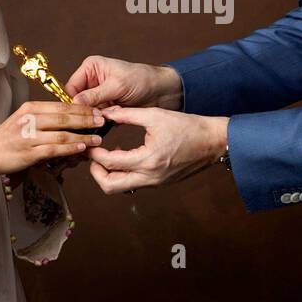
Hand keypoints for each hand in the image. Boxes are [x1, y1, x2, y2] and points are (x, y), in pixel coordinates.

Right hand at [0, 101, 103, 177]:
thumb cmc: (7, 138)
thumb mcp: (24, 120)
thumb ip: (45, 118)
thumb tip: (71, 118)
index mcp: (30, 108)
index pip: (61, 106)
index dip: (82, 108)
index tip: (97, 110)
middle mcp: (29, 119)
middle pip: (64, 117)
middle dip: (87, 119)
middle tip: (102, 121)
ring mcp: (28, 136)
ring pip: (62, 133)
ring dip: (83, 136)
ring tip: (97, 138)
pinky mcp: (28, 152)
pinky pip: (54, 149)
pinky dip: (70, 147)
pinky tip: (81, 147)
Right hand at [66, 55, 182, 110]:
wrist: (160, 91)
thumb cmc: (141, 79)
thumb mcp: (117, 85)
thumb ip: (95, 95)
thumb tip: (74, 103)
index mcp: (90, 68)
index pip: (71, 87)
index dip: (73, 102)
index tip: (79, 114)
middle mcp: (91, 81)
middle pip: (77, 101)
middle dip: (85, 111)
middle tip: (94, 118)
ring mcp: (98, 95)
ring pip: (86, 111)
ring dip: (95, 117)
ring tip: (107, 116)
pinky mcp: (105, 107)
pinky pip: (96, 118)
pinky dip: (102, 122)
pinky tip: (111, 120)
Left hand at [86, 105, 228, 193]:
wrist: (213, 142)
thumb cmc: (188, 127)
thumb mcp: (155, 115)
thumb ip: (127, 115)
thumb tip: (105, 113)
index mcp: (148, 159)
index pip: (110, 163)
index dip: (94, 153)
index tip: (89, 144)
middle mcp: (150, 177)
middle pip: (110, 186)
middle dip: (96, 173)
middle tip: (93, 157)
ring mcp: (155, 183)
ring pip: (121, 188)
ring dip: (109, 175)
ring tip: (106, 156)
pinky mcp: (159, 183)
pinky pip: (134, 183)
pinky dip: (123, 174)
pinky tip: (125, 157)